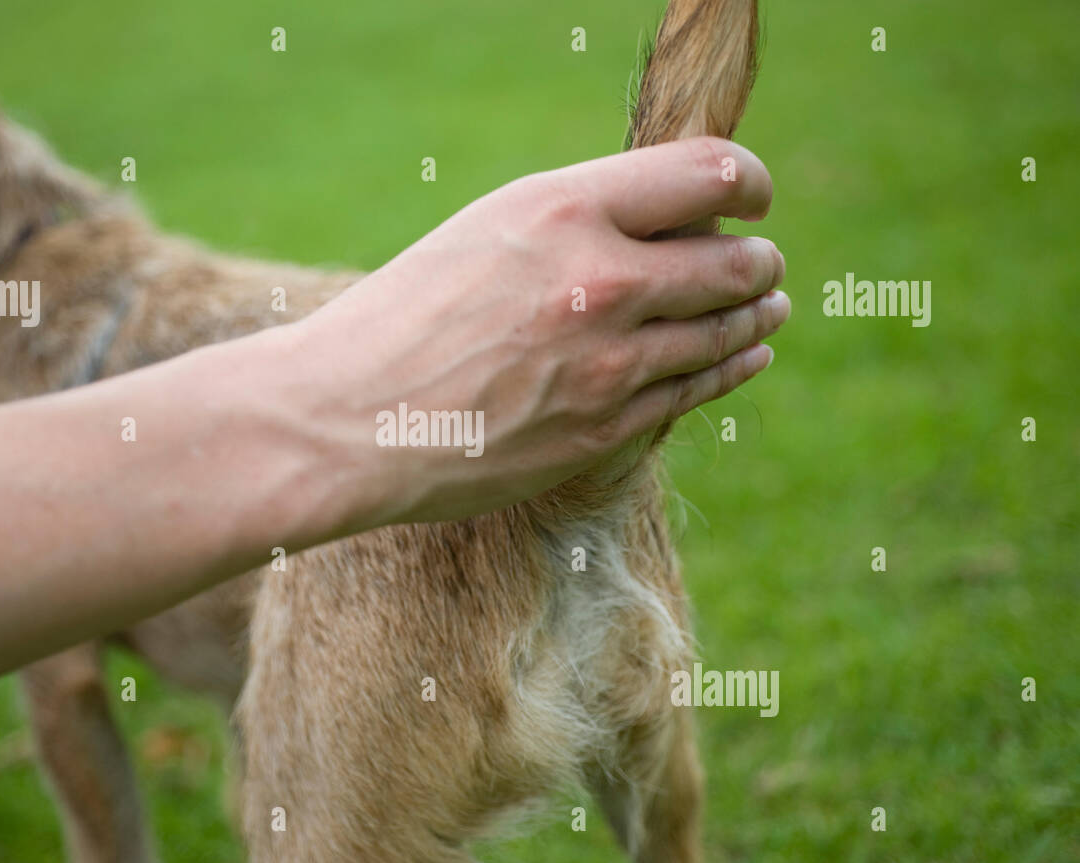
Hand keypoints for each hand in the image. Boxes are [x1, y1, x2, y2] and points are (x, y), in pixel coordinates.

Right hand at [286, 137, 788, 524]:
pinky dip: (734, 366)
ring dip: (759, 313)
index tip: (752, 196)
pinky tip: (747, 356)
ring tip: (772, 306)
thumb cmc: (406, 314)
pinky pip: (699, 390)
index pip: (713, 175)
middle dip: (759, 259)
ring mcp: (610, 365)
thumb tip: (673, 220)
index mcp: (565, 210)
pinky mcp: (606, 431)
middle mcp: (602, 282)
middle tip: (763, 261)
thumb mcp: (490, 230)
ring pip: (729, 331)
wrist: (347, 419)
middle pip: (737, 261)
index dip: (750, 182)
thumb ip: (583, 217)